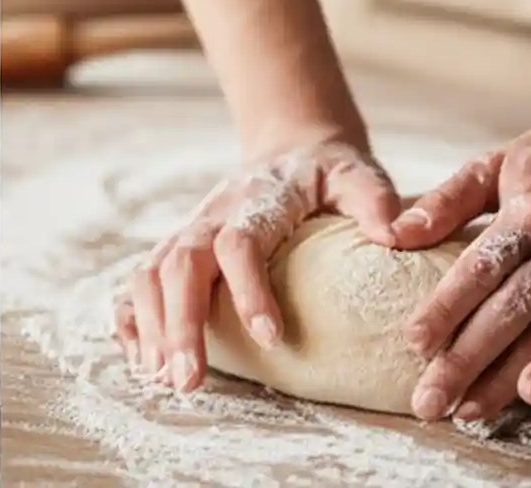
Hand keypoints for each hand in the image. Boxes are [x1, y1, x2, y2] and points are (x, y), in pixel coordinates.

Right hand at [113, 137, 400, 391]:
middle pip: (181, 264)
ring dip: (152, 326)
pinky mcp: (174, 249)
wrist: (289, 150)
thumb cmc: (326, 173)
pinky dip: (131, 318)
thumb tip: (398, 234)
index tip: (269, 338)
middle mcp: (210, 216)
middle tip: (188, 380)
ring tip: (163, 378)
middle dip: (180, 323)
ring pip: (151, 275)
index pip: (240, 242)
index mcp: (255, 200)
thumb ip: (373, 199)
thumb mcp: (356, 174)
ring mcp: (186, 232)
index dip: (249, 288)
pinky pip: (139, 283)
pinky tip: (140, 359)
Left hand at [392, 112, 530, 420]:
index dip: (445, 309)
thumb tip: (393, 234)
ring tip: (488, 407)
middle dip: (468, 362)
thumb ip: (446, 202)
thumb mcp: (496, 165)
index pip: (478, 271)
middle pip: (514, 313)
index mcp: (528, 215)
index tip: (414, 344)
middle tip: (432, 404)